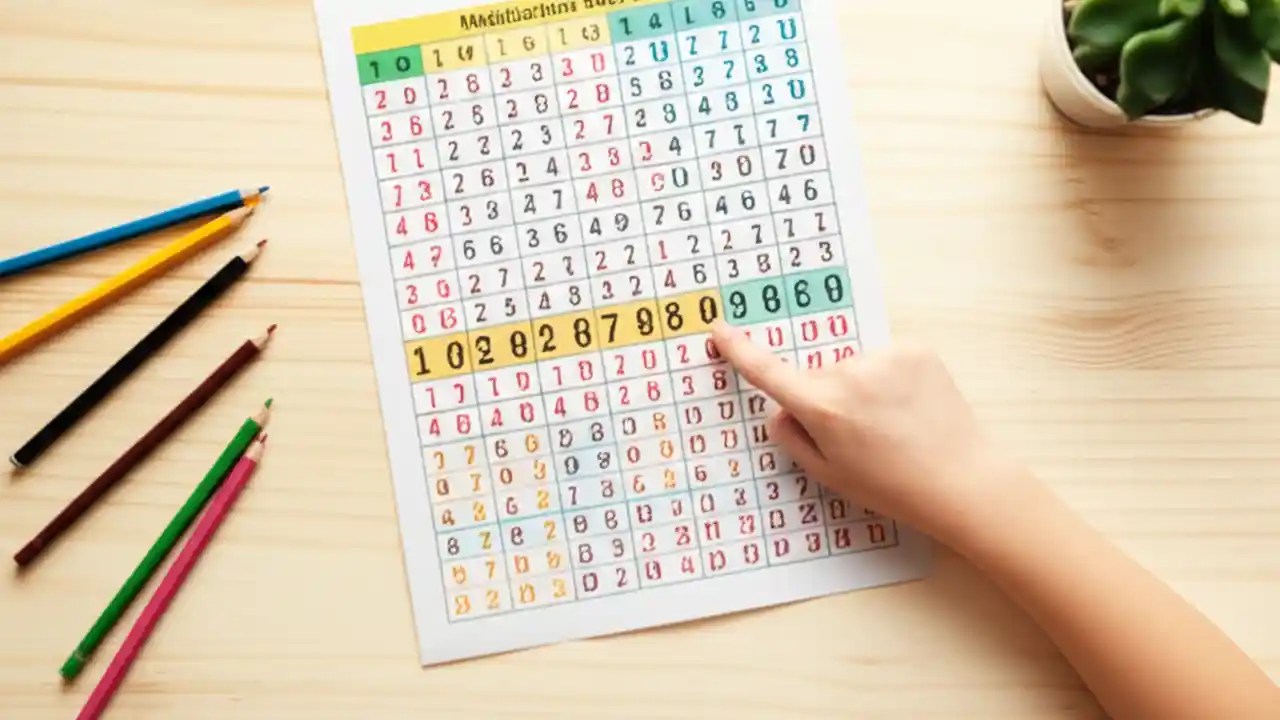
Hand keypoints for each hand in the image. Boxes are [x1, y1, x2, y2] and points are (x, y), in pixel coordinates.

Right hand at [710, 322, 1032, 548]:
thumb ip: (792, 437)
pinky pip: (884, 358)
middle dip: (827, 397)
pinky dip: (890, 378)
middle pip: (818, 375)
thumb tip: (780, 409)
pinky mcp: (914, 348)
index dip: (740, 350)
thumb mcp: (828, 474)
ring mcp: (884, 356)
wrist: (962, 480)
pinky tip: (910, 408)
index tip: (720, 330)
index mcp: (823, 407)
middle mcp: (849, 373)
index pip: (768, 371)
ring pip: (853, 366)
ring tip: (894, 424)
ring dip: (862, 387)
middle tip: (862, 433)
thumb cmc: (892, 487)